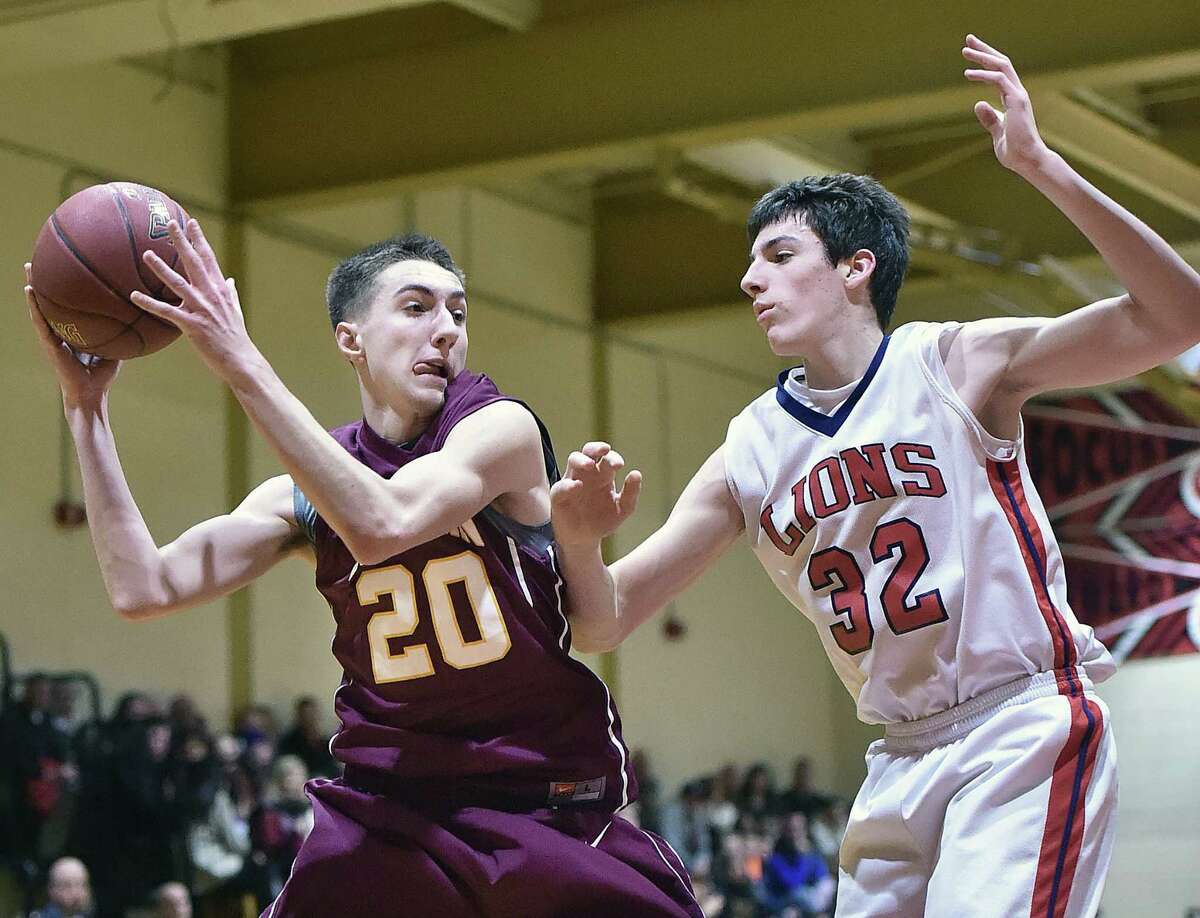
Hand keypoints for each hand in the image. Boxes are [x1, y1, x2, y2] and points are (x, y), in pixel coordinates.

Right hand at [26, 262, 119, 407]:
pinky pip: (40, 321)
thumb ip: (120, 332)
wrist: (90, 394)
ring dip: (34, 287)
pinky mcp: (49, 344)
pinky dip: (34, 305)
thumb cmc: (102, 375)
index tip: (67, 269)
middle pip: (51, 302)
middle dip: (47, 281)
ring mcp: (51, 338)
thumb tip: (138, 315)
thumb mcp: (114, 348)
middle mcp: (59, 332)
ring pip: (40, 307)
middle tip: (43, 259)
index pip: (68, 307)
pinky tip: (30, 290)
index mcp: (73, 333)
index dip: (66, 290)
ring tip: (30, 267)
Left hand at [131, 219, 261, 381]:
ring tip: (146, 253)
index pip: (209, 258)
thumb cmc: (236, 337)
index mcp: (220, 290)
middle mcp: (211, 295)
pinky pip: (167, 312)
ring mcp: (202, 309)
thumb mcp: (235, 310)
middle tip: (170, 223)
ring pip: (178, 283)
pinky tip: (134, 295)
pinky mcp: (192, 326)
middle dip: (182, 242)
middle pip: (194, 263)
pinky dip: (150, 303)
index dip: (199, 239)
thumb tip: (230, 279)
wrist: (241, 360)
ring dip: (162, 268)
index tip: (191, 222)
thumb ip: (230, 293)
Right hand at [550, 441, 641, 548]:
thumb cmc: (604, 519)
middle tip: (605, 450)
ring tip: (590, 464)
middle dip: (596, 447)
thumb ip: (631, 493)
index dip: (612, 457)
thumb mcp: (623, 508)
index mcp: (603, 475)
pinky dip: (568, 484)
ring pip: (573, 460)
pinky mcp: (559, 496)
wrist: (586, 539)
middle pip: (588, 451)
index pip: (606, 457)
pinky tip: (577, 486)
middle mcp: (587, 474)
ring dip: (581, 459)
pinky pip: (561, 486)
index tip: (620, 465)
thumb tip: (636, 473)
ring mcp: (571, 482)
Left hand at [963, 34, 1051, 174]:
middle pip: (1001, 63)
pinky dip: (984, 74)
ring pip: (1001, 67)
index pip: (999, 73)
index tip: (971, 53)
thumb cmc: (1015, 151)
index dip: (985, 61)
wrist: (1027, 161)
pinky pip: (999, 80)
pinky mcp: (1017, 101)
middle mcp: (1017, 93)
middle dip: (984, 50)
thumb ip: (990, 119)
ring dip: (983, 56)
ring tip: (964, 52)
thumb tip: (978, 104)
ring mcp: (1018, 95)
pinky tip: (968, 73)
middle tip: (968, 40)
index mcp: (1012, 98)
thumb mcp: (997, 132)